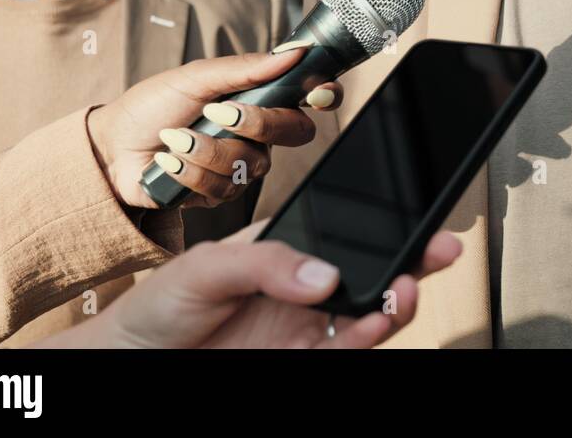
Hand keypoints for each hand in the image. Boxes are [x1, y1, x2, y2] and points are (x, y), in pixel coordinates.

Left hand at [44, 223, 462, 347]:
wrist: (131, 360)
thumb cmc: (161, 304)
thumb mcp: (206, 266)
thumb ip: (267, 263)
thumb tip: (323, 274)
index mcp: (288, 247)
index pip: (347, 229)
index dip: (387, 221)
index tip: (420, 210)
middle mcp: (306, 287)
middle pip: (373, 270)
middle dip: (413, 258)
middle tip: (439, 247)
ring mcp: (306, 328)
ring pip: (369, 314)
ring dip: (394, 302)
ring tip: (404, 289)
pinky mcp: (299, 361)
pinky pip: (344, 351)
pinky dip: (367, 337)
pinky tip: (375, 321)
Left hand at [87, 49, 341, 209]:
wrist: (111, 149)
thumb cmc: (151, 107)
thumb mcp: (195, 77)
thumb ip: (245, 68)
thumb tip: (294, 52)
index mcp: (259, 99)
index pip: (310, 98)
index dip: (324, 94)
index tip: (318, 91)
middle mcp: (259, 134)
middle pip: (295, 133)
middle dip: (257, 124)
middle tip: (217, 112)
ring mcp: (242, 166)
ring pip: (253, 163)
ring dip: (206, 149)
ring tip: (174, 139)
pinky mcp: (219, 194)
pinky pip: (224, 188)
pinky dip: (189, 171)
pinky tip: (168, 161)